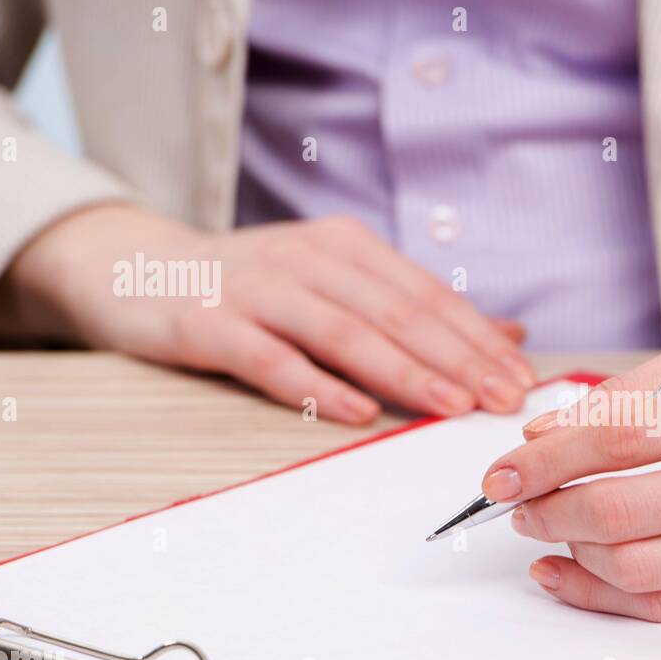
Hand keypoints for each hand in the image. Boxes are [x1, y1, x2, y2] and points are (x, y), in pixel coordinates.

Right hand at [4, 203, 535, 422]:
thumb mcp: (340, 282)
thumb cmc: (257, 285)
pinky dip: (314, 386)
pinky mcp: (209, 323)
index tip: (522, 379)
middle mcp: (309, 258)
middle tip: (503, 399)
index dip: (477, 339)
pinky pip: (270, 359)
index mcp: (347, 246)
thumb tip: (509, 334)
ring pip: (344, 333)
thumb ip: (418, 307)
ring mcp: (257, 288)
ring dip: (402, 372)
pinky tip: (355, 413)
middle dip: (457, 358)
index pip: (427, 296)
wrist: (137, 268)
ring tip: (450, 406)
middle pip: (396, 313)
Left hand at [482, 334, 660, 620]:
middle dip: (544, 507)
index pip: (624, 435)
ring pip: (637, 568)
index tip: (500, 467)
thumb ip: (637, 388)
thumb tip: (544, 434)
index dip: (546, 456)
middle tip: (512, 500)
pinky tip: (566, 573)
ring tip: (544, 526)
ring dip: (569, 551)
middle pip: (620, 510)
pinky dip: (603, 595)